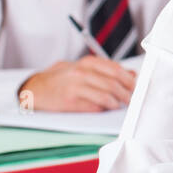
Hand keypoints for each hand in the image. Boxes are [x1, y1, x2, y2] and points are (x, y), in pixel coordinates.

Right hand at [18, 56, 137, 111]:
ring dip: (118, 103)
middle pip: (113, 83)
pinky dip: (104, 109)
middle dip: (127, 93)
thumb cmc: (63, 79)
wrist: (35, 88)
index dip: (130, 80)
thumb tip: (132, 74)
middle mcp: (82, 72)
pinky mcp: (70, 101)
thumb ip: (107, 70)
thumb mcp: (83, 68)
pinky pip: (94, 107)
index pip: (116, 70)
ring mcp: (75, 86)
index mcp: (87, 62)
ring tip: (122, 106)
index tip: (137, 88)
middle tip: (133, 100)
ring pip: (106, 96)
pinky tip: (107, 109)